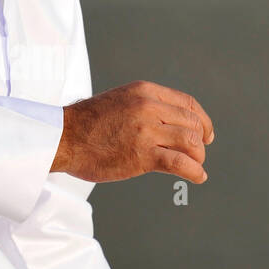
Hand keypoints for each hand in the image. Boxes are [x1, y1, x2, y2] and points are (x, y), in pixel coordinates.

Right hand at [51, 81, 213, 183]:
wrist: (63, 137)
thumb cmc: (86, 124)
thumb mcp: (120, 101)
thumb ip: (143, 107)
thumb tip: (166, 123)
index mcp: (145, 91)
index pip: (187, 104)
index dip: (202, 120)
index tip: (206, 134)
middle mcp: (149, 106)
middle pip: (192, 123)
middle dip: (200, 141)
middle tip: (198, 154)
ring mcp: (146, 130)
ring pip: (191, 142)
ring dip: (198, 156)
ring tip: (195, 166)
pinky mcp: (143, 154)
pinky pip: (180, 163)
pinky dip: (195, 171)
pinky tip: (198, 177)